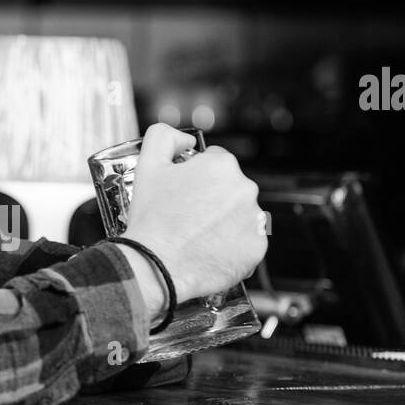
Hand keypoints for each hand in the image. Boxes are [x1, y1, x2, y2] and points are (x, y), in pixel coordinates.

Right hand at [125, 123, 267, 301]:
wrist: (156, 267)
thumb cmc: (152, 221)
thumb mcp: (147, 165)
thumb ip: (165, 136)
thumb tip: (185, 140)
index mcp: (222, 165)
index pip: (216, 162)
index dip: (198, 177)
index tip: (187, 193)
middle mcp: (245, 189)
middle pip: (230, 188)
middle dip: (213, 199)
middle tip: (188, 217)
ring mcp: (253, 219)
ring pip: (240, 214)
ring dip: (224, 222)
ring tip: (197, 236)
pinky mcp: (257, 247)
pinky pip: (248, 242)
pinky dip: (232, 246)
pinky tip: (209, 250)